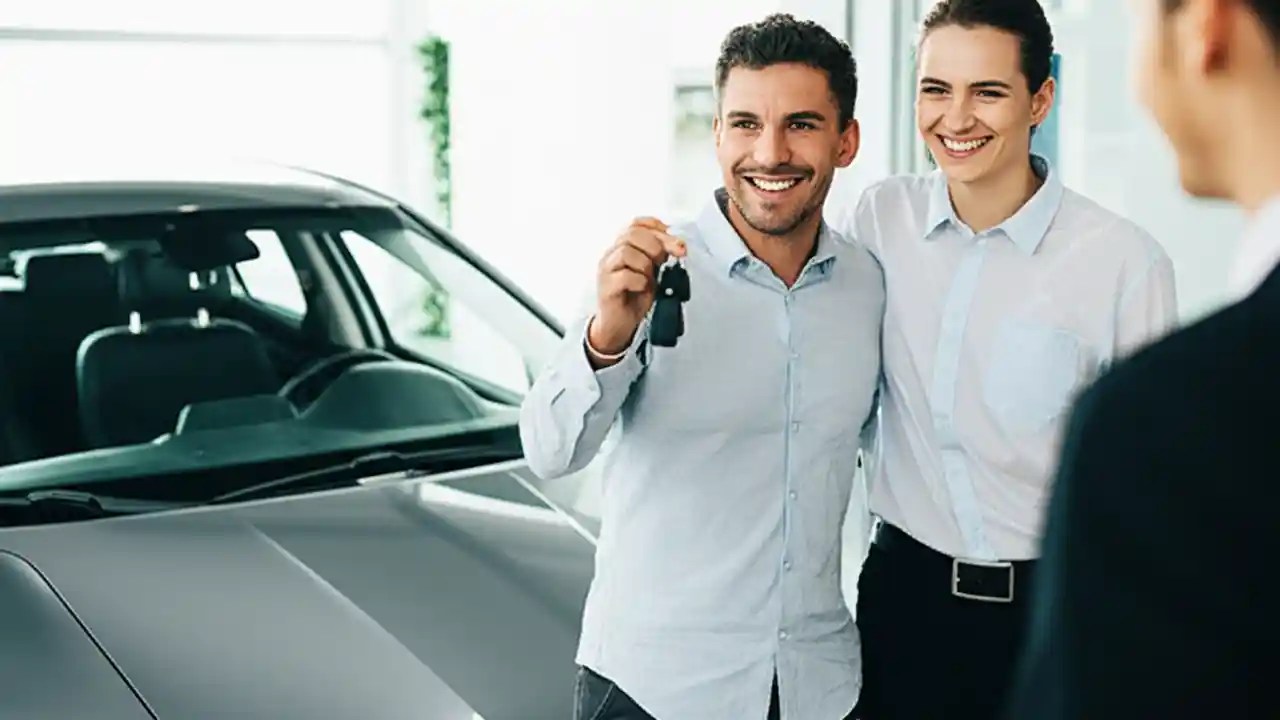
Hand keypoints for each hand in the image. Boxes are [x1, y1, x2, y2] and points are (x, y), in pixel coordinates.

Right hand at [590, 217, 686, 355]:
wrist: (620, 324)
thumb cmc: (635, 296)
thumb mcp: (652, 270)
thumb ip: (660, 255)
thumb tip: (677, 243)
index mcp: (622, 246)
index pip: (636, 223)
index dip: (656, 226)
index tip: (673, 239)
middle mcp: (611, 254)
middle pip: (632, 234)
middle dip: (656, 244)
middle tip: (665, 260)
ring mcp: (606, 270)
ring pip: (626, 252)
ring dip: (646, 264)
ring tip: (650, 278)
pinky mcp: (606, 288)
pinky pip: (624, 276)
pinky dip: (640, 281)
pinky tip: (643, 288)